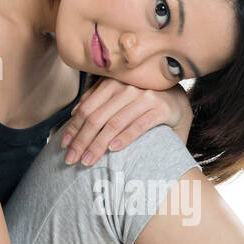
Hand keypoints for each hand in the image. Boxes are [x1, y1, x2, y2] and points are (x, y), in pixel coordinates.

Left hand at [60, 78, 192, 165]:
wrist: (179, 102)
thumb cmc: (145, 104)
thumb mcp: (121, 99)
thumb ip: (99, 101)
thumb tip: (74, 112)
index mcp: (113, 83)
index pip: (87, 108)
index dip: (73, 128)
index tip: (63, 145)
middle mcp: (127, 87)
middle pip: (97, 117)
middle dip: (81, 141)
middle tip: (71, 160)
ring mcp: (145, 97)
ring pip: (114, 122)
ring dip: (98, 144)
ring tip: (88, 160)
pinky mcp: (161, 108)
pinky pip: (139, 124)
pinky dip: (124, 137)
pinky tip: (113, 150)